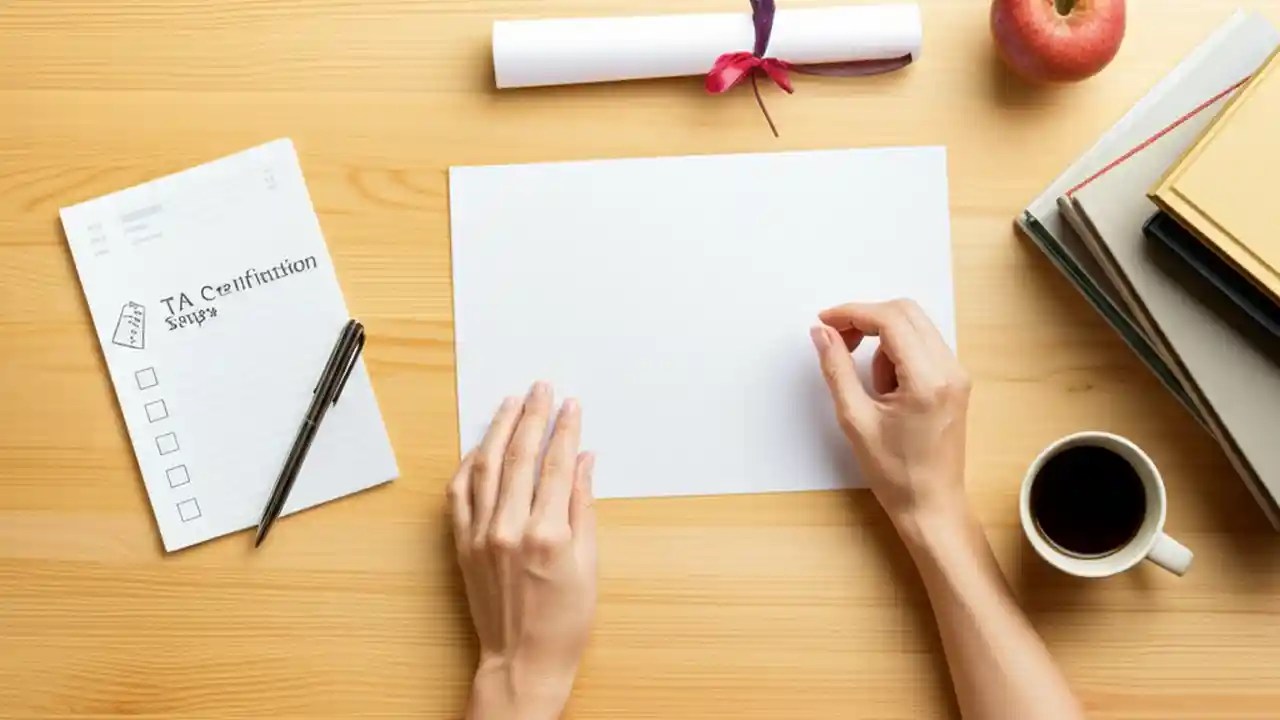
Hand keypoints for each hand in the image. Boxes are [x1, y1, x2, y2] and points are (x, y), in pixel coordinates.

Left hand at [448, 381, 596, 719]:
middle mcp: (510, 528)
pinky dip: (469, 464)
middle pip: (520, 456)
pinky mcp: (462, 545)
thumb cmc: (564, 623)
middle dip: (532, 416)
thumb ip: (584, 506)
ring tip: (511, 403)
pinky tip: (480, 446)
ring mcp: (481, 535)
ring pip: (485, 466)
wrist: (523, 662)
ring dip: (498, 429)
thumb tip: (586, 462)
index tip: (571, 405)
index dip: (566, 429)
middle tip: (541, 389)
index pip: (558, 464)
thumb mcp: (589, 564)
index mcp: (548, 534)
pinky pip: (460, 493)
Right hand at [809, 299, 971, 529]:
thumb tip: (822, 333)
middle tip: (837, 339)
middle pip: (906, 312)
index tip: (825, 323)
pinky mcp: (955, 381)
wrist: (931, 504)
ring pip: (914, 326)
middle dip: (866, 318)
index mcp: (928, 380)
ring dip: (882, 338)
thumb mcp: (855, 419)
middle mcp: (950, 369)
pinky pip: (922, 345)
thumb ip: (837, 368)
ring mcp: (957, 374)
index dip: (852, 313)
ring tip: (869, 385)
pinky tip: (885, 386)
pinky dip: (896, 352)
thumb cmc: (894, 472)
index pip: (891, 320)